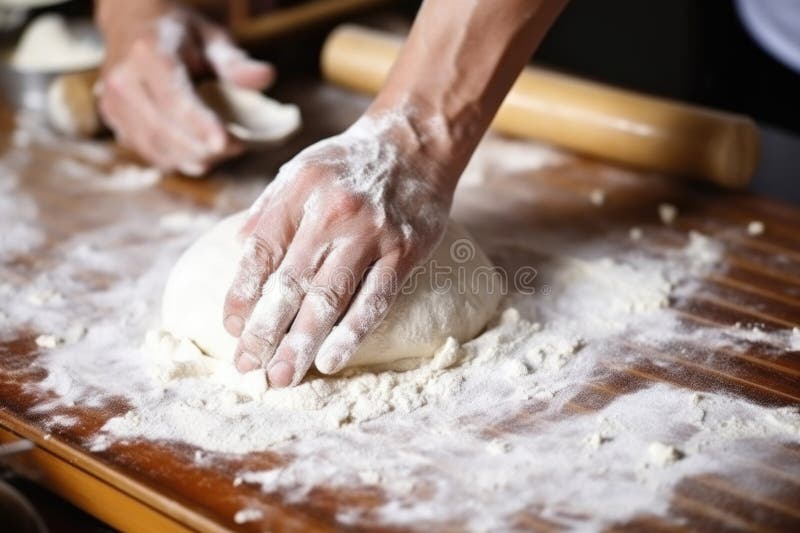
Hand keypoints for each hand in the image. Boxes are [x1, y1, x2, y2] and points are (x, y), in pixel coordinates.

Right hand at [95, 1, 274, 174]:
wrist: (135, 26)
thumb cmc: (180, 34)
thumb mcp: (211, 38)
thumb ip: (235, 62)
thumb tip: (266, 78)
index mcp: (146, 52)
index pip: (173, 97)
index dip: (200, 124)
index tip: (227, 144)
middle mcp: (122, 79)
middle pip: (164, 129)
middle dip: (203, 147)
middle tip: (238, 148)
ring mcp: (113, 103)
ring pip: (156, 147)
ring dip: (193, 157)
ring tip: (223, 152)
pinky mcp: (114, 121)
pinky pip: (149, 152)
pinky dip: (177, 160)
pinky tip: (200, 155)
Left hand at [222, 109, 456, 386]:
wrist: (415, 143)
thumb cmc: (350, 163)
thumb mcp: (301, 169)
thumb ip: (270, 208)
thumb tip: (238, 249)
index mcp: (299, 192)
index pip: (261, 251)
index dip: (242, 293)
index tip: (231, 328)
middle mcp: (332, 213)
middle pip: (291, 283)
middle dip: (265, 330)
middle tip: (247, 367)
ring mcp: (370, 234)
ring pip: (329, 298)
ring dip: (302, 343)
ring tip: (282, 377)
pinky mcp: (404, 251)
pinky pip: (375, 299)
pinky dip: (352, 333)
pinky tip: (331, 360)